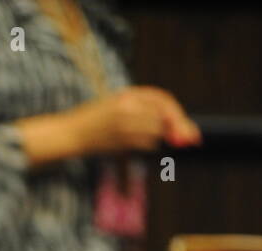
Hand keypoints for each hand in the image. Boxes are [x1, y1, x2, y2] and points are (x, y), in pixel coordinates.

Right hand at [72, 85, 201, 153]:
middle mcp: (129, 105)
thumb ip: (142, 111)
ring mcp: (126, 121)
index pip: (161, 99)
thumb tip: (171, 125)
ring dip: (155, 137)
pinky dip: (145, 145)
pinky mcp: (123, 137)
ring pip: (156, 131)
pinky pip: (146, 142)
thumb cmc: (93, 122)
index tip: (188, 126)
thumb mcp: (116, 105)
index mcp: (127, 94)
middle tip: (190, 139)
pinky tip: (128, 144)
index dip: (177, 112)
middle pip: (164, 114)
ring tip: (133, 137)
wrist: (72, 133)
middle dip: (178, 127)